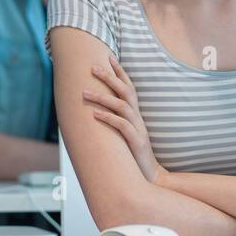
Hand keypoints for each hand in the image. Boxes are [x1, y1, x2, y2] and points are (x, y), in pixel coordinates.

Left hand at [82, 54, 166, 184]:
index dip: (120, 72)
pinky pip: (122, 126)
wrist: (150, 177)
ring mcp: (138, 129)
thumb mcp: (125, 134)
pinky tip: (95, 114)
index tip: (108, 57)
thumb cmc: (133, 155)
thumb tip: (96, 110)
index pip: (129, 87)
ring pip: (122, 106)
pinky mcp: (136, 142)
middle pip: (126, 91)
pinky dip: (108, 118)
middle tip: (92, 67)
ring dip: (102, 97)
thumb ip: (116, 121)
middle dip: (109, 77)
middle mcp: (138, 118)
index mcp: (136, 115)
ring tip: (84, 92)